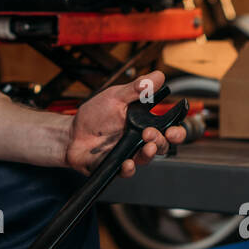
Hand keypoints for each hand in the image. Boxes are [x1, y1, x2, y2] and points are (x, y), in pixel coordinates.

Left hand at [64, 70, 187, 177]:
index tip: (174, 129)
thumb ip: (137, 88)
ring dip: (149, 154)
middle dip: (163, 141)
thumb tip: (158, 76)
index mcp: (144, 122)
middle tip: (152, 134)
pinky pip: (127, 172)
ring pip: (147, 158)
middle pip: (163, 146)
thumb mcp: (115, 96)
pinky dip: (129, 168)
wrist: (71, 133)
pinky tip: (127, 162)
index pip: (168, 128)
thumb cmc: (95, 115)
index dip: (176, 130)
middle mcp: (139, 140)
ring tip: (146, 146)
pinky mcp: (115, 166)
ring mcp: (128, 154)